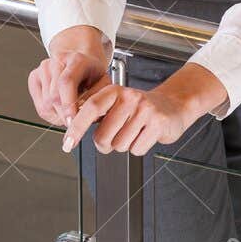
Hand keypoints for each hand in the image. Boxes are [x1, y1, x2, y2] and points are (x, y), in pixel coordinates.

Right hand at [27, 25, 110, 126]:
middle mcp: (58, 60)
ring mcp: (44, 67)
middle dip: (64, 114)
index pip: (66, 82)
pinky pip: (39, 104)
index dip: (68, 103)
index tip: (72, 120)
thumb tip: (86, 115)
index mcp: (77, 59)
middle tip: (75, 119)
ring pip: (46, 103)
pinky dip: (50, 111)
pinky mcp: (34, 76)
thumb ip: (97, 98)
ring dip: (58, 113)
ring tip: (70, 108)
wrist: (82, 61)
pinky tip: (60, 106)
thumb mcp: (103, 84)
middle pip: (54, 96)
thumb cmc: (93, 74)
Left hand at [62, 62, 227, 155]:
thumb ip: (97, 114)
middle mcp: (129, 98)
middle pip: (103, 136)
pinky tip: (145, 136)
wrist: (173, 105)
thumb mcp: (117, 104)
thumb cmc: (139, 109)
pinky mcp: (158, 123)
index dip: (76, 127)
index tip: (67, 143)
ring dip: (124, 145)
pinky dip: (139, 148)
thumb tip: (73, 130)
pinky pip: (136, 149)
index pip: (90, 108)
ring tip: (134, 132)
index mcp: (115, 91)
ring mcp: (145, 110)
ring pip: (119, 145)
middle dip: (106, 144)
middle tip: (115, 137)